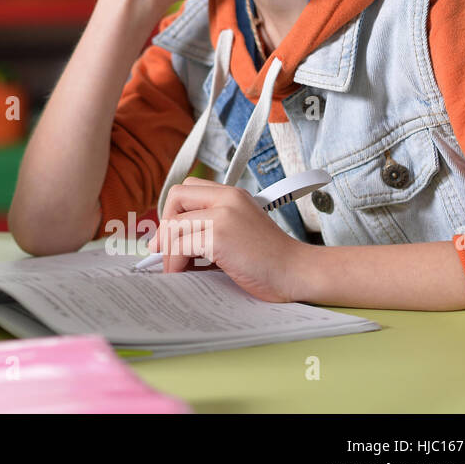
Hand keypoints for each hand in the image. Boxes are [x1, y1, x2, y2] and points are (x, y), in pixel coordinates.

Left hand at [147, 177, 307, 301]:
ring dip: (168, 251)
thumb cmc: (270, 260)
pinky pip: (180, 245)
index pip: (188, 188)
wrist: (299, 273)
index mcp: (233, 194)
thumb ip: (210, 227)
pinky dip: (175, 263)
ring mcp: (223, 215)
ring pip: (174, 225)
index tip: (171, 236)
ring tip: (176, 270)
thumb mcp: (239, 230)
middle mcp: (227, 198)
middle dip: (165, 225)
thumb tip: (168, 242)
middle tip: (166, 251)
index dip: (174, 212)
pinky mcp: (219, 236)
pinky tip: (185, 274)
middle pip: (176, 197)